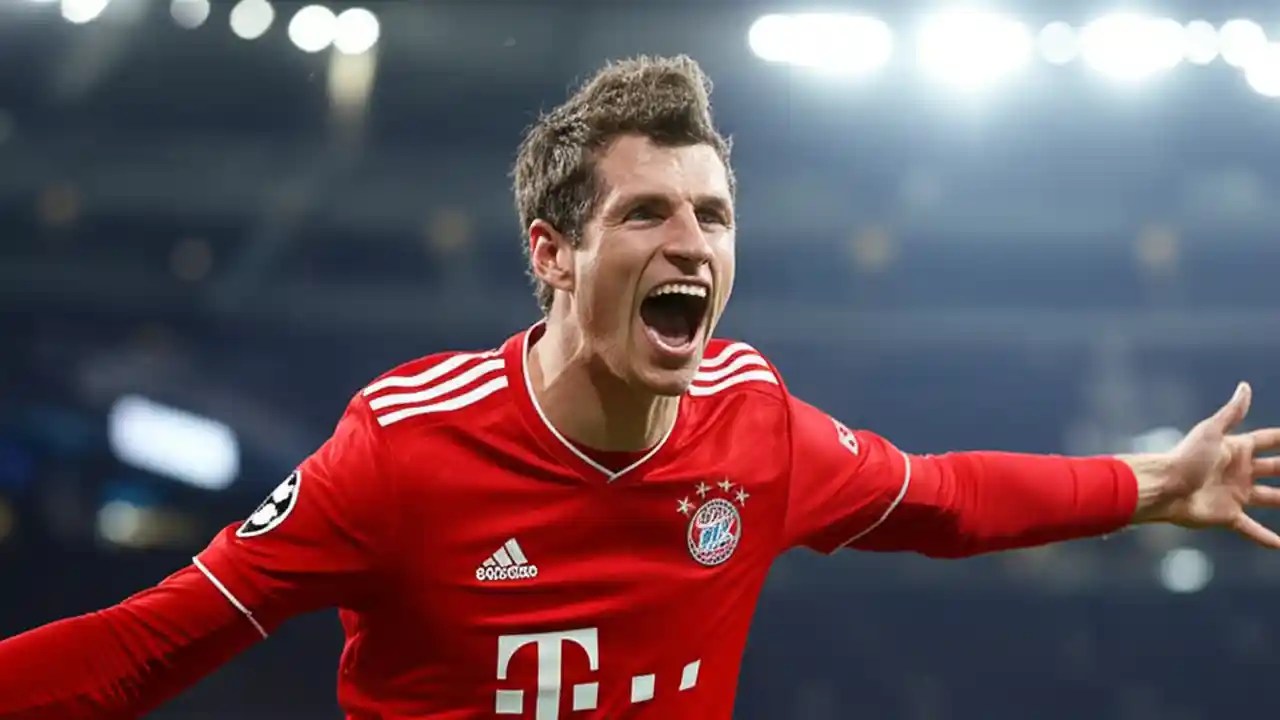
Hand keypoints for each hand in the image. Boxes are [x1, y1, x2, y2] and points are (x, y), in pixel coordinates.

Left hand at [1128, 382, 1279, 546]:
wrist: (1164, 488)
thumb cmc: (1185, 457)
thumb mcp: (1211, 432)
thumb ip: (1231, 413)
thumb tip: (1245, 386)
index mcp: (1237, 449)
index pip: (1268, 440)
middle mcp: (1239, 471)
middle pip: (1276, 469)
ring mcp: (1235, 494)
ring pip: (1271, 498)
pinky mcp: (1228, 516)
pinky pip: (1252, 529)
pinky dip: (1266, 538)